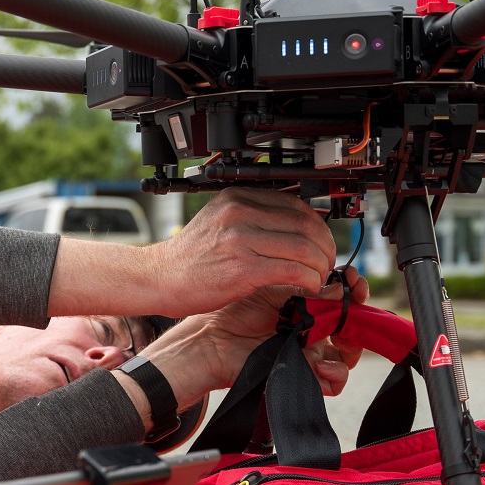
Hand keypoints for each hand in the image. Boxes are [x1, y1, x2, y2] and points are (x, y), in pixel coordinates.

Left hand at [125, 268, 367, 426]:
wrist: (211, 339)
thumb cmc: (236, 310)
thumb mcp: (273, 290)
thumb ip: (308, 290)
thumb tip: (339, 287)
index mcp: (309, 306)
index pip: (344, 298)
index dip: (354, 290)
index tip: (353, 280)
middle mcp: (313, 330)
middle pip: (354, 328)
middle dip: (361, 319)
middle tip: (354, 308)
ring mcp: (308, 353)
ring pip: (347, 357)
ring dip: (351, 348)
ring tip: (340, 341)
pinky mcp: (300, 375)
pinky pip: (330, 382)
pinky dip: (334, 376)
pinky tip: (323, 366)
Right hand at [142, 188, 338, 316]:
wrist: (158, 278)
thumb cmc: (188, 258)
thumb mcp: (219, 222)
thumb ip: (251, 218)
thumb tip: (293, 226)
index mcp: (237, 197)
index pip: (296, 203)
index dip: (318, 225)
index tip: (321, 242)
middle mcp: (240, 212)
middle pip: (305, 223)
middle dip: (325, 246)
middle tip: (326, 262)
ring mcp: (241, 239)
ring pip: (304, 247)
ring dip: (320, 265)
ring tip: (319, 277)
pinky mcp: (243, 267)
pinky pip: (293, 270)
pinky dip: (309, 279)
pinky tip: (308, 287)